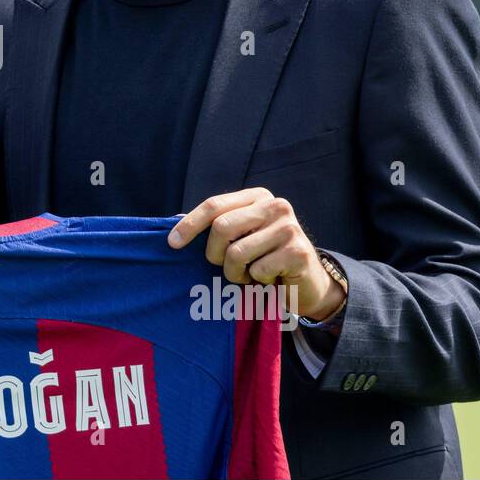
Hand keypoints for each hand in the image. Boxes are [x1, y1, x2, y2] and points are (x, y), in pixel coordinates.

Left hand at [168, 187, 344, 320]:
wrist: (306, 282)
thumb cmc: (265, 258)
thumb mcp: (241, 236)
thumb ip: (215, 226)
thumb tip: (174, 223)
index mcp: (257, 196)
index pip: (214, 205)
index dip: (190, 224)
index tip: (172, 244)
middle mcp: (275, 205)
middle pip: (221, 227)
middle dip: (215, 254)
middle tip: (226, 266)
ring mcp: (289, 227)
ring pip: (237, 253)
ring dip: (236, 273)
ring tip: (251, 273)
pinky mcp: (298, 251)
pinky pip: (257, 270)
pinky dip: (257, 281)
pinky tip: (270, 278)